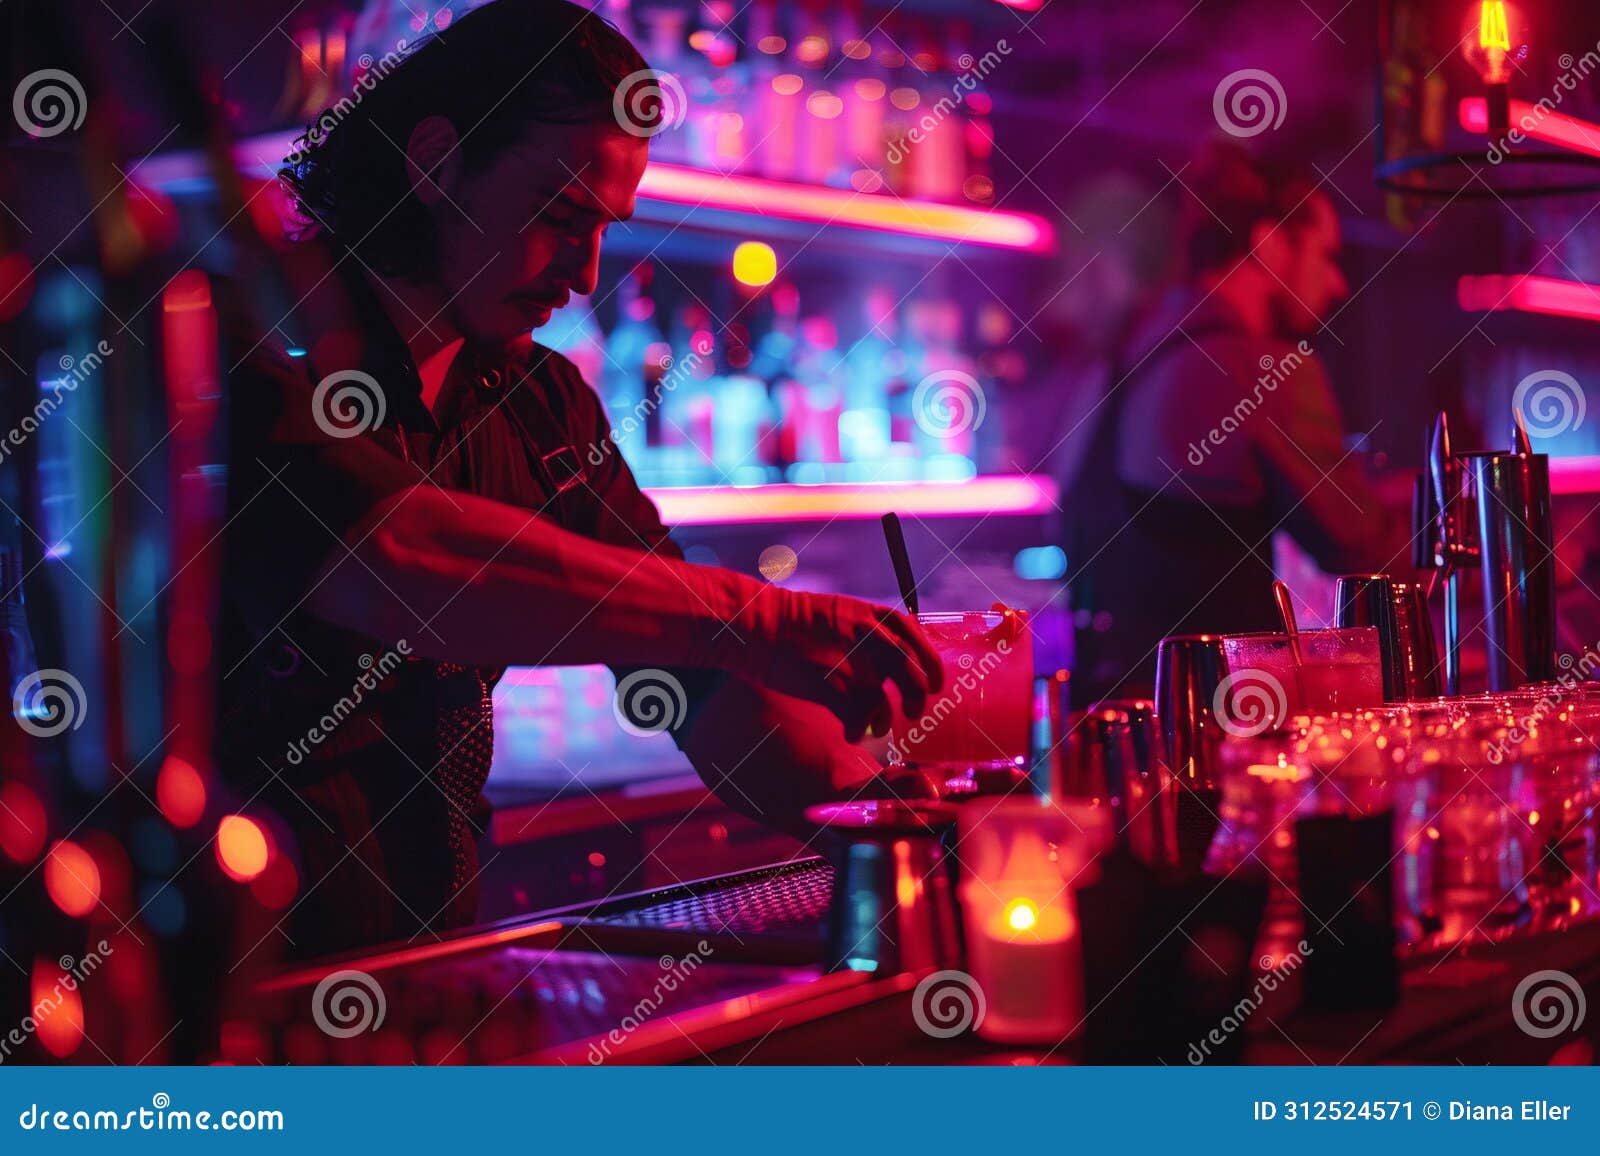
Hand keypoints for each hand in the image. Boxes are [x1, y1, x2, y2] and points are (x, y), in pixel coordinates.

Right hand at [732, 587, 944, 742]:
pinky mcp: (831, 684)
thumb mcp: (840, 612)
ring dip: (883, 720)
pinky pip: (857, 717)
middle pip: (910, 672)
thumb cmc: (794, 623)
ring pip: (883, 700)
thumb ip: (868, 630)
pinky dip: (858, 730)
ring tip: (877, 727)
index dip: (931, 663)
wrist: (757, 624)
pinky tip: (851, 734)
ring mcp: (851, 661)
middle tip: (914, 713)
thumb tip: (893, 657)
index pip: (916, 638)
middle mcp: (868, 635)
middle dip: (917, 697)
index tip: (936, 683)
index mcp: (872, 615)